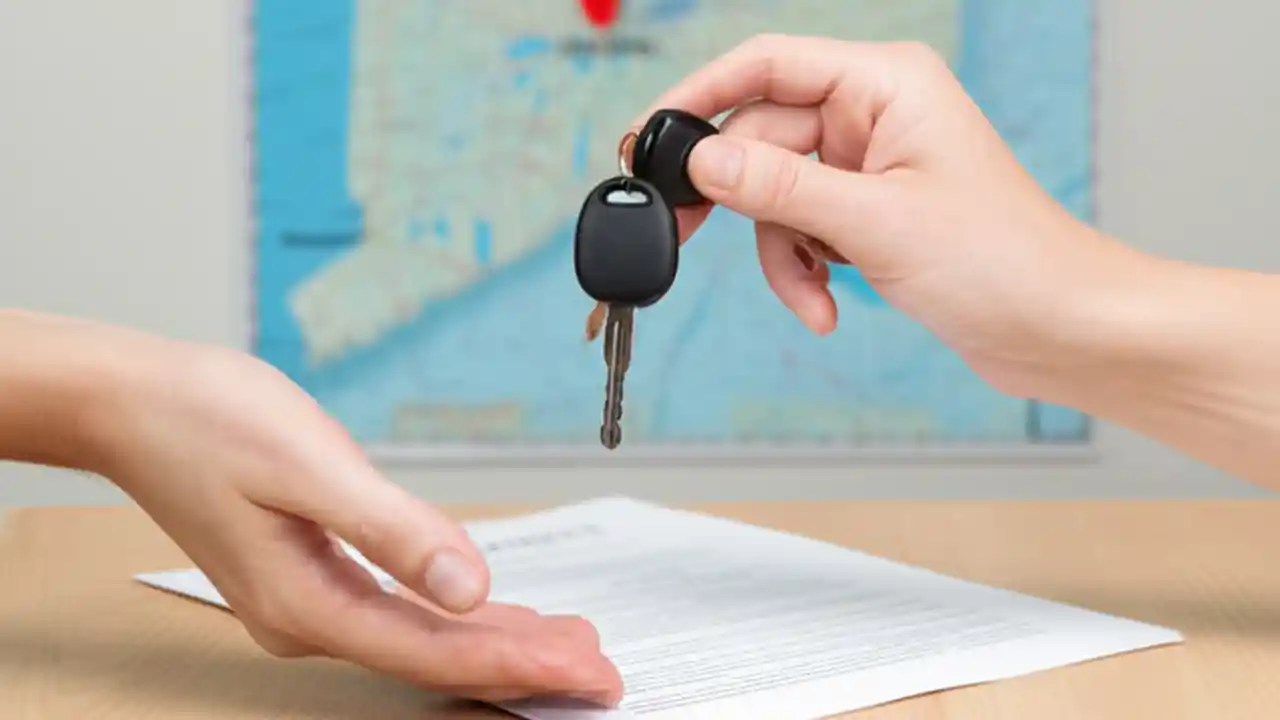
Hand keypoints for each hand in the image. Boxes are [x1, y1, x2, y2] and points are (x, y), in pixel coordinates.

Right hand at [81, 332, 621, 704]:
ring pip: (421, 639)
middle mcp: (308, 618)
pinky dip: (454, 617)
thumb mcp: (312, 467)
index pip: (437, 652)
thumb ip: (394, 532)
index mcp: (309, 603)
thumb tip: (470, 588)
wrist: (134, 403)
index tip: (584, 671)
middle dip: (521, 663)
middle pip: (435, 658)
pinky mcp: (309, 574)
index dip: (519, 664)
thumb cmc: (209, 422)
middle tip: (598, 668)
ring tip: (564, 645)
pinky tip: (488, 613)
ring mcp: (306, 601)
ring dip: (494, 643)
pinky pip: (399, 614)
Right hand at [628, 35, 1148, 398]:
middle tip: (677, 229)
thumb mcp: (873, 223)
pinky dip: (803, 269)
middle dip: (738, 199)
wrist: (1059, 329)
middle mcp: (874, 113)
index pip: (766, 63)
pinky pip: (803, 227)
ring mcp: (871, 164)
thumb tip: (700, 159)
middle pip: (762, 137)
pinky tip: (825, 305)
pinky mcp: (871, 211)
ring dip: (781, 251)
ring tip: (810, 294)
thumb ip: (778, 186)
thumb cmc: (1003, 260)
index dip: (699, 95)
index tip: (648, 136)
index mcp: (885, 83)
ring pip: (777, 193)